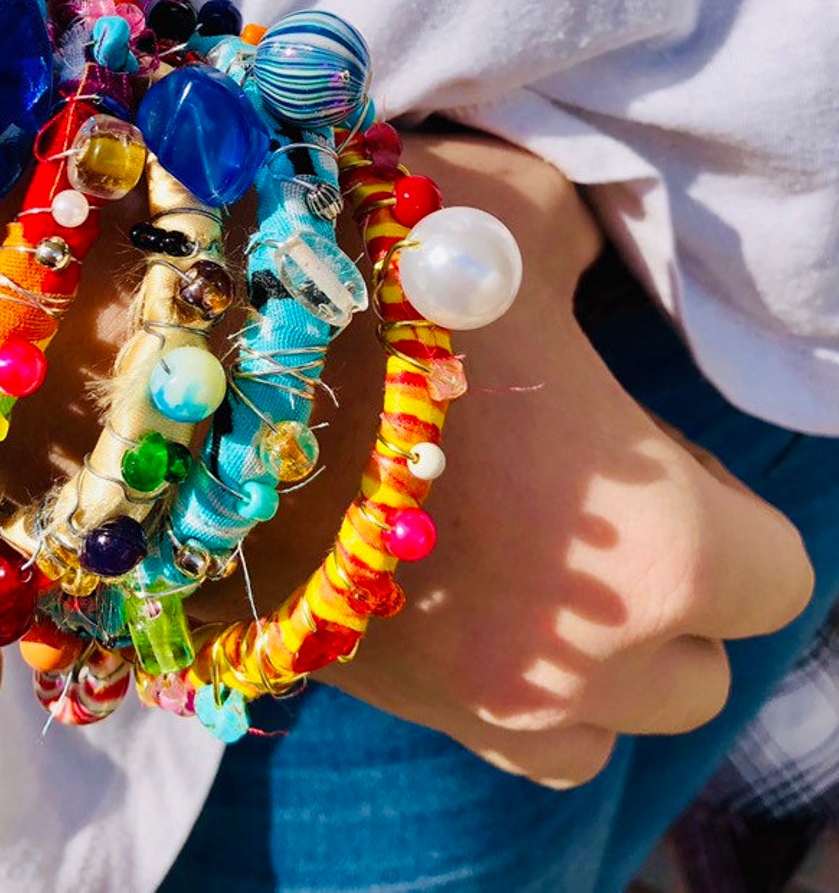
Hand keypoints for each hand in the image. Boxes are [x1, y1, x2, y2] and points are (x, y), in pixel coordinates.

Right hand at [189, 130, 814, 788]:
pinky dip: (515, 688)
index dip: (734, 510)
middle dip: (674, 594)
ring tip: (540, 566)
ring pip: (602, 729)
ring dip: (600, 662)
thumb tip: (570, 279)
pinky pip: (502, 738)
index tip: (661, 451)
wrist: (175, 369)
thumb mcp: (513, 215)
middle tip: (595, 499)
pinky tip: (468, 596)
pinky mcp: (390, 704)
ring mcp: (477, 698)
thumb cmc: (368, 285)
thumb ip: (582, 249)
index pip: (777, 576)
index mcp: (653, 544)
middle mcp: (578, 654)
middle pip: (696, 671)